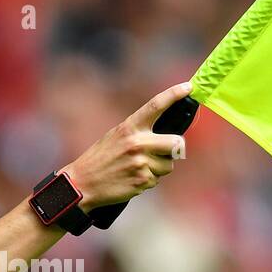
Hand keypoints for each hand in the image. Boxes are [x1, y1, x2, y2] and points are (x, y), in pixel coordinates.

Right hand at [62, 81, 189, 212]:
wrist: (83, 183)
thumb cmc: (101, 158)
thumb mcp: (116, 137)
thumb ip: (138, 132)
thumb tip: (166, 133)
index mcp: (129, 127)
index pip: (155, 106)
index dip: (173, 94)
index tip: (188, 87)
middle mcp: (137, 143)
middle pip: (176, 143)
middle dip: (174, 149)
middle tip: (163, 152)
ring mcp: (140, 163)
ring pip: (168, 165)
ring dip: (158, 168)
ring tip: (137, 168)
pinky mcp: (142, 181)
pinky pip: (157, 180)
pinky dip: (148, 181)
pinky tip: (132, 179)